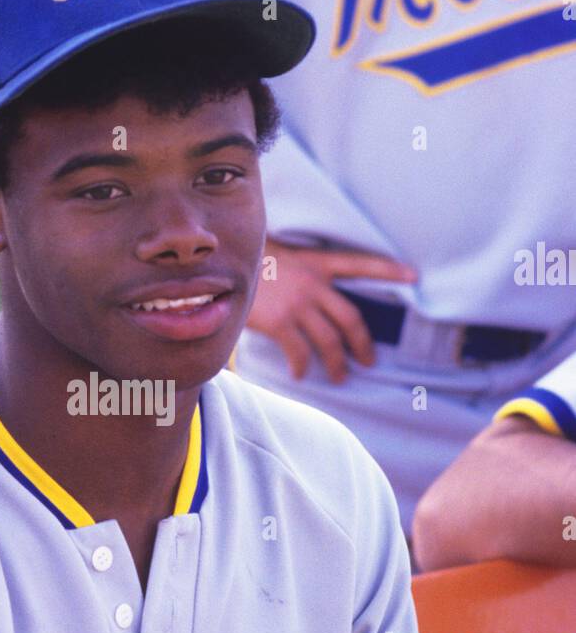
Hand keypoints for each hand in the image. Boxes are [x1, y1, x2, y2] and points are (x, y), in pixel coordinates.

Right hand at [246, 239, 416, 383]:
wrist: (219, 267)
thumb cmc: (247, 263)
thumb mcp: (279, 255)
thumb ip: (299, 273)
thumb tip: (310, 297)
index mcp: (317, 263)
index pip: (360, 264)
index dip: (389, 271)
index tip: (414, 276)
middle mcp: (313, 284)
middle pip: (351, 318)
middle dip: (362, 343)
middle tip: (368, 361)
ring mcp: (298, 304)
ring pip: (329, 340)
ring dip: (336, 363)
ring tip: (339, 377)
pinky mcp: (280, 322)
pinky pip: (299, 351)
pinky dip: (301, 367)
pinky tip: (299, 374)